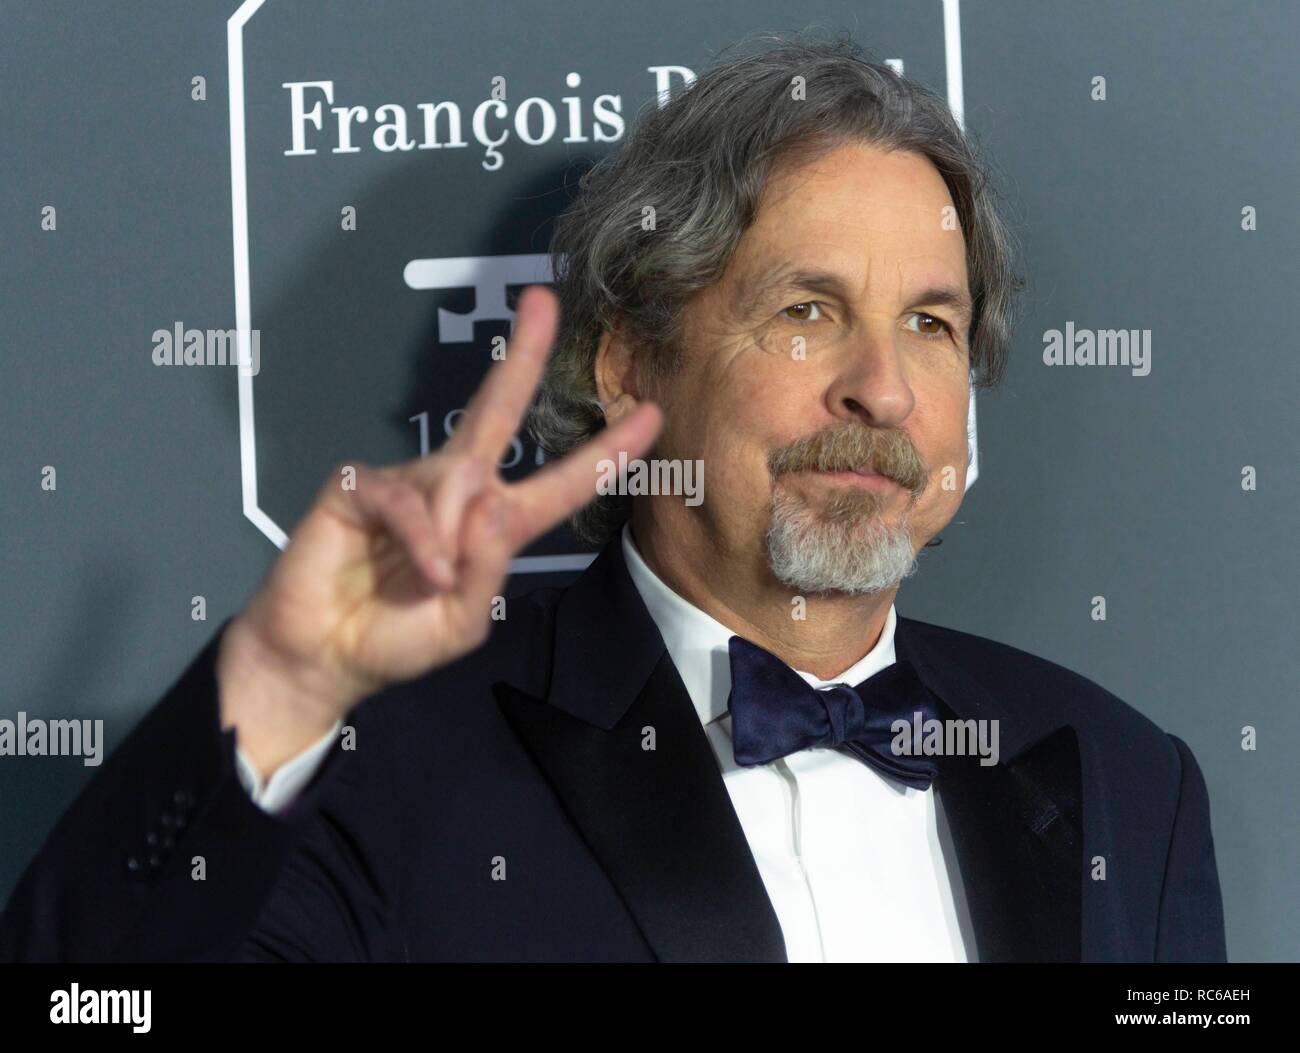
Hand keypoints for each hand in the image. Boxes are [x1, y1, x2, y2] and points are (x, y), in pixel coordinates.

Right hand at [217, 286, 661, 773]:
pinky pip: (406, 497)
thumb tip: (491, 502)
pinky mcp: (359, 485)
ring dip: (448, 540)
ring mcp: (407, 483)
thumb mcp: (462, 622)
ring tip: (426, 584)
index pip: (558, 484)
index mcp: (492, 524)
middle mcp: (454, 490)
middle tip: (543, 301)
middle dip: (523, 356)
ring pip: (455, 483)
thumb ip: (488, 570)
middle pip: (497, 413)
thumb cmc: (394, 639)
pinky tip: (420, 571)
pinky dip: (420, 536)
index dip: (605, 453)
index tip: (650, 414)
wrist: (323, 659)